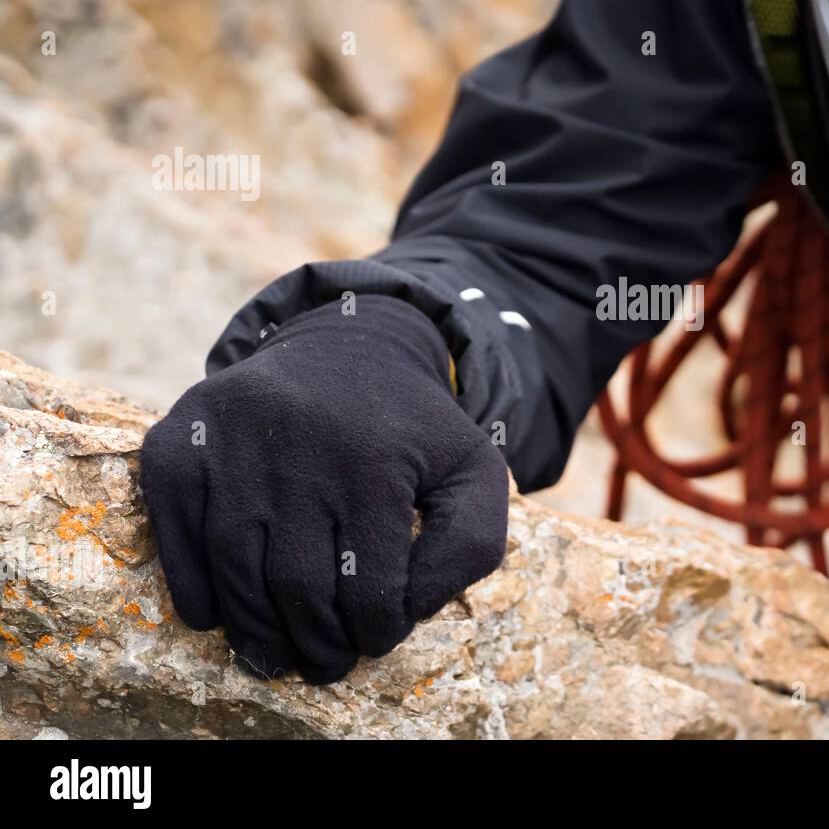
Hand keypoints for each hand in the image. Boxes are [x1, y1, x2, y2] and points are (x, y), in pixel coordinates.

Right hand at [140, 294, 507, 682]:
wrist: (347, 344)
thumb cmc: (414, 428)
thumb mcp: (474, 472)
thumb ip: (470, 546)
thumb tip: (409, 609)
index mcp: (375, 462)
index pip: (371, 590)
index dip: (378, 631)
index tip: (380, 636)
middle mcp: (297, 449)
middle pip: (298, 589)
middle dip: (318, 644)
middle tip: (327, 663)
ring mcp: (230, 443)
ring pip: (235, 571)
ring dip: (256, 632)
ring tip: (279, 656)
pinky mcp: (180, 442)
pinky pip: (174, 535)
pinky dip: (194, 589)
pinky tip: (220, 617)